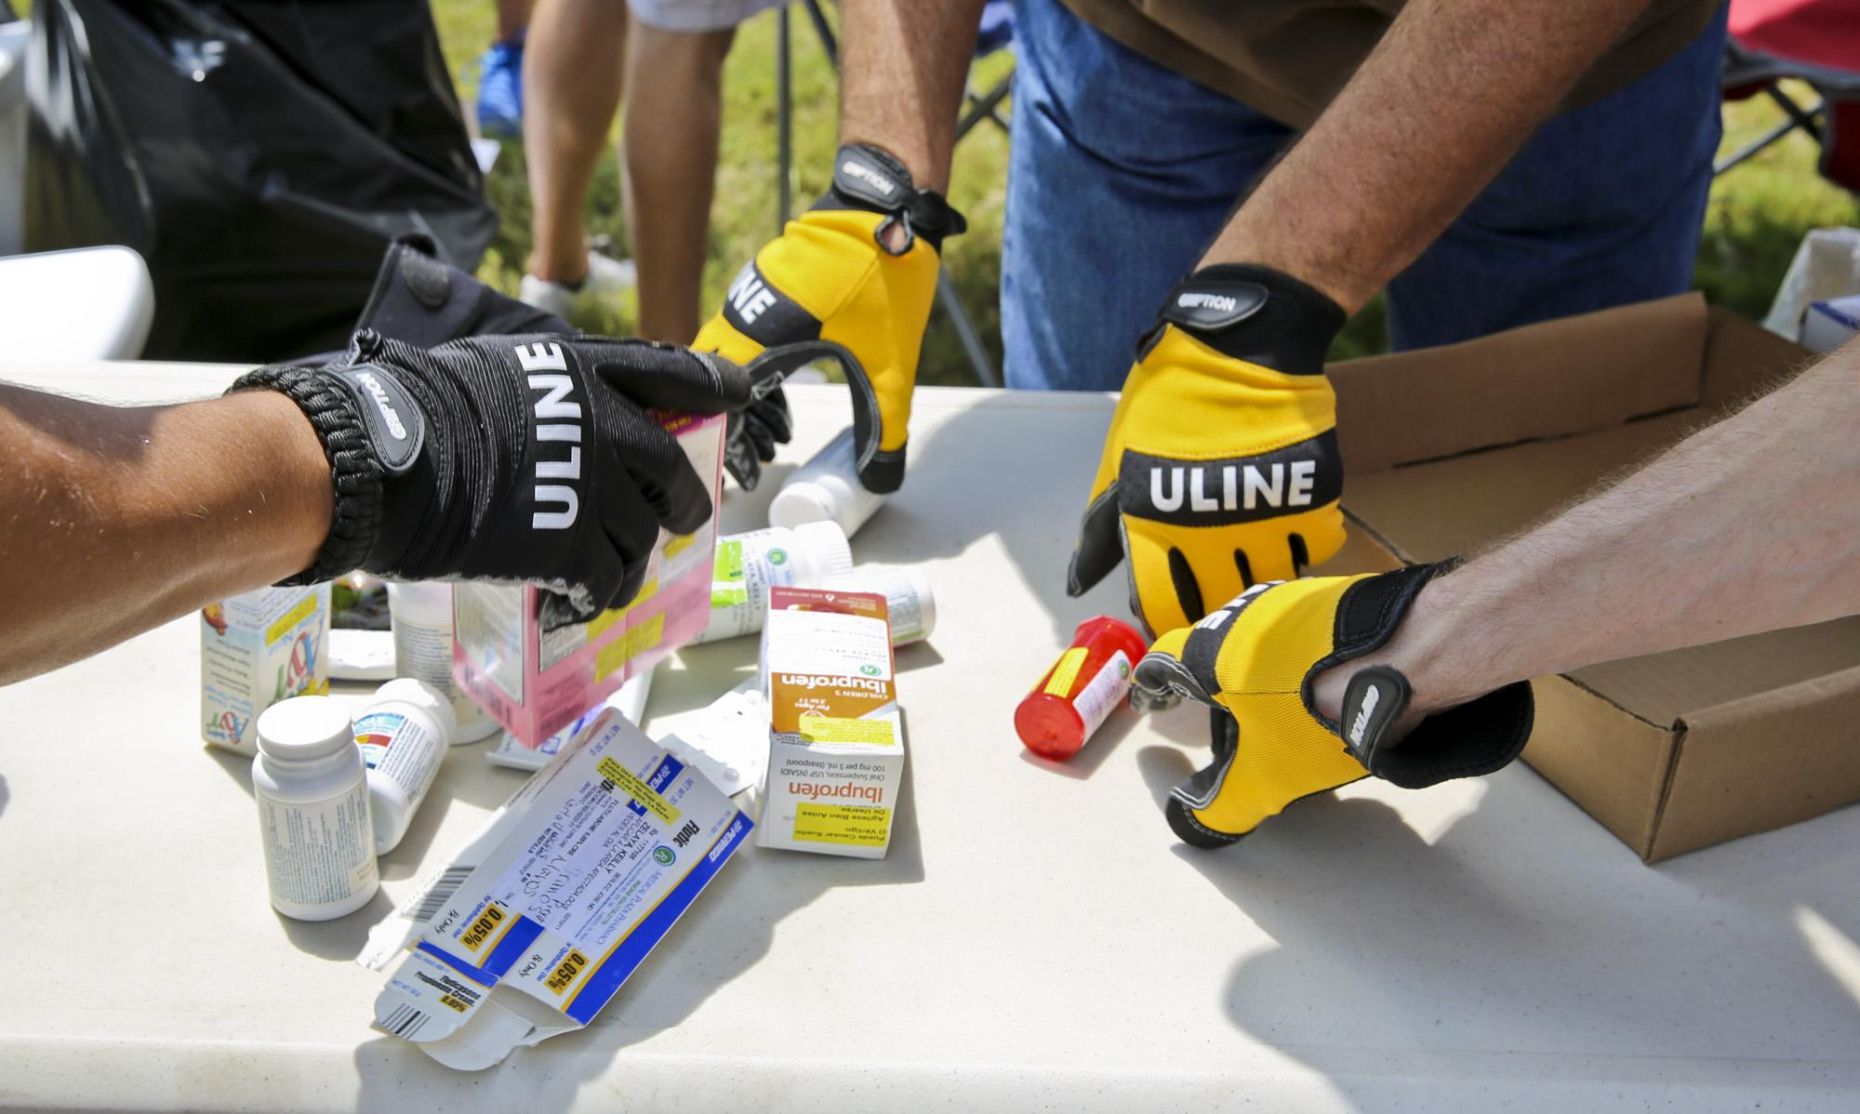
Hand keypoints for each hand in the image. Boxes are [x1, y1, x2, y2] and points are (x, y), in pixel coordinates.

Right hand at [232, 331, 748, 618]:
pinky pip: (608, 579)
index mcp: (583, 372)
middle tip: (684, 520)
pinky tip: (582, 604)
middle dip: (684, 501)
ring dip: (634, 560)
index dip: (712, 384)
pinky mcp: (572, 544)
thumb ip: (547, 393)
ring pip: (642, 535)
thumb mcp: (495, 369)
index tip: (740, 396)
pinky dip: (600, 596)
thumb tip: (557, 418)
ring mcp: (593, 487)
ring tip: (616, 579)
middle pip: (670, 471)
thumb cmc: (416, 409)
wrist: (386, 461)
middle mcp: (604, 425)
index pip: (671, 371)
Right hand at [692, 143, 964, 493]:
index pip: (719, 398)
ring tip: (778, 429)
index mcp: (762, 334)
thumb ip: (884, 427)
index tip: (745, 470)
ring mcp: (753, 291)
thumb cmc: (884, 281)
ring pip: (730, 354)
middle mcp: (744, 311)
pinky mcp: (768, 279)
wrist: (889, 205)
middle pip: (716, 378)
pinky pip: (746, 331)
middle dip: (736, 422)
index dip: (729, 439)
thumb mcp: (890, 367)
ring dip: (748, 395)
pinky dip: (759, 366)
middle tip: (761, 454)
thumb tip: (881, 479)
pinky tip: (788, 383)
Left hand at [1069, 264, 1347, 636]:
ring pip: (1268, 583)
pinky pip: (1313, 551)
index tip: (1172, 610)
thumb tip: (1076, 584)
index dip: (1164, 615)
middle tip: (1215, 582)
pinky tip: (1286, 527)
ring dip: (1258, 576)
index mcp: (1154, 525)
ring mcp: (1267, 519)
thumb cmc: (1168, 401)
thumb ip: (1101, 530)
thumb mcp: (1119, 462)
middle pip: (1216, 604)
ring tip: (1251, 553)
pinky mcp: (1315, 500)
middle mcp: (1210, 533)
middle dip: (1212, 600)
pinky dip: (1301, 547)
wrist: (1238, 345)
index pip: (1159, 606)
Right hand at [1130, 565, 1533, 846]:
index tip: (1155, 700)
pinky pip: (1309, 633)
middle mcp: (1245, 613)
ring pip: (1265, 640)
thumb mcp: (1269, 775)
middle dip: (1218, 685)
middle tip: (1232, 723)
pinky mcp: (1341, 597)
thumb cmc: (1319, 715)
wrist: (1410, 654)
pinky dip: (1309, 661)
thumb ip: (1226, 803)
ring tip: (1290, 711)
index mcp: (1213, 652)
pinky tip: (1335, 688)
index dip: (1155, 685)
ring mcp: (1296, 600)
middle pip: (1216, 650)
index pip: (1164, 660)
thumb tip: (1189, 825)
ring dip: (1267, 672)